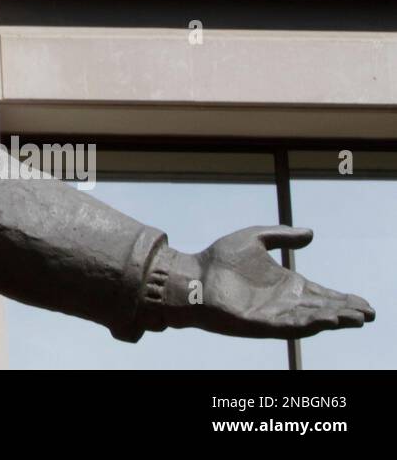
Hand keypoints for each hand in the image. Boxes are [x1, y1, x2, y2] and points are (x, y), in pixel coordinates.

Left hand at [164, 227, 373, 337]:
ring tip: (354, 317)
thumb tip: (311, 233)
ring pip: (312, 320)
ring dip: (333, 319)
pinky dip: (310, 323)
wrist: (192, 275)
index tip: (365, 303)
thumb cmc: (218, 259)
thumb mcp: (254, 238)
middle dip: (346, 312)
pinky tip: (326, 319)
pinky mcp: (262, 324)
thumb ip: (281, 235)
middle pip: (323, 309)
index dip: (344, 300)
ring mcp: (274, 315)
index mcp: (286, 284)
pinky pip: (290, 326)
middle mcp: (284, 302)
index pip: (323, 295)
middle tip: (369, 313)